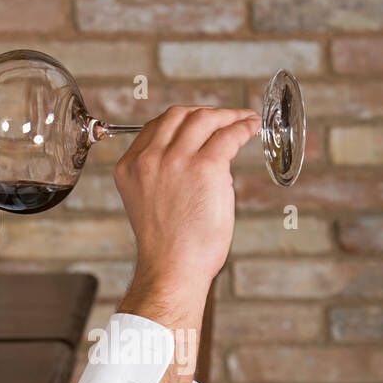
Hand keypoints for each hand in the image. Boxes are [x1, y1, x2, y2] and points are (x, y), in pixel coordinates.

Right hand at [113, 105, 260, 303]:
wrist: (172, 269)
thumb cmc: (168, 248)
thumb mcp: (150, 201)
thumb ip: (161, 175)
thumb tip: (195, 157)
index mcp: (131, 167)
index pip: (156, 127)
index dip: (183, 120)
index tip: (200, 122)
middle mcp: (149, 158)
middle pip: (179, 115)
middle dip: (205, 113)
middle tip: (224, 118)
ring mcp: (176, 160)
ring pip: (204, 119)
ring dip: (228, 115)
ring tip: (243, 120)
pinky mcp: (205, 167)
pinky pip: (228, 136)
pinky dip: (242, 127)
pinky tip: (251, 128)